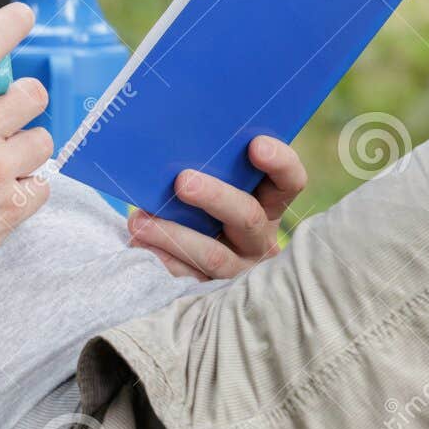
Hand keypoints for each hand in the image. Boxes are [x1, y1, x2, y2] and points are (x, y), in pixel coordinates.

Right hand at [0, 2, 53, 302]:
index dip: (12, 23)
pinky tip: (11, 189)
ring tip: (10, 154)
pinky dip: (30, 186)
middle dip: (27, 96)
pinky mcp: (9, 209)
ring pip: (44, 140)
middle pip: (33, 93)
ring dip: (29, 143)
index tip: (25, 15)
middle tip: (12, 107)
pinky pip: (43, 186)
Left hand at [128, 136, 306, 279]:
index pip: (289, 182)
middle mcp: (259, 239)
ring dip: (175, 235)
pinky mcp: (210, 291)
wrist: (189, 257)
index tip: (256, 144)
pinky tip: (139, 244)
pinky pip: (187, 279)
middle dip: (215, 197)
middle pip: (247, 216)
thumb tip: (179, 138)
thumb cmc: (203, 205)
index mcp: (268, 205)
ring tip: (140, 220)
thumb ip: (214, 167)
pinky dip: (161, 259)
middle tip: (183, 181)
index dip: (280, 163)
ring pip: (214, 255)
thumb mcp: (220, 187)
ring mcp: (237, 269)